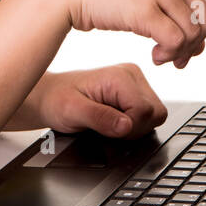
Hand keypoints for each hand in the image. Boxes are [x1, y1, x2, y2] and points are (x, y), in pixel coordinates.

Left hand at [33, 65, 168, 138]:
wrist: (50, 96)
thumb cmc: (57, 100)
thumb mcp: (72, 111)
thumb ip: (100, 118)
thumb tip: (126, 126)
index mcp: (120, 76)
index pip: (145, 111)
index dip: (129, 129)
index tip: (108, 130)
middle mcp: (132, 75)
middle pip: (155, 113)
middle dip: (135, 129)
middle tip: (109, 128)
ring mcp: (136, 82)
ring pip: (155, 115)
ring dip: (135, 127)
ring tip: (109, 123)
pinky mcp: (135, 92)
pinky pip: (149, 114)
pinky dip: (134, 124)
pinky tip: (114, 120)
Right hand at [41, 0, 205, 68]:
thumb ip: (169, 6)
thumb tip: (192, 46)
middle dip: (199, 44)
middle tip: (181, 58)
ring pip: (195, 33)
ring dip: (183, 54)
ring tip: (164, 59)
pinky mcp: (146, 8)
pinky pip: (175, 42)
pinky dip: (170, 56)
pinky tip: (155, 58)